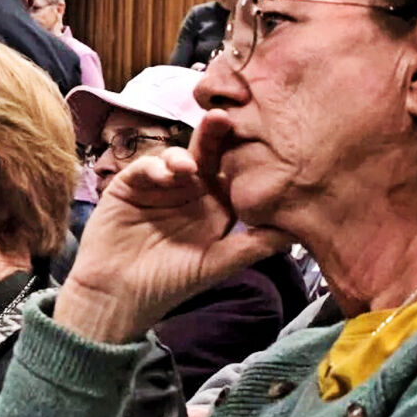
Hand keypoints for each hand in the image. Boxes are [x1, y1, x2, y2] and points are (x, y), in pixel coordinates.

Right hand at [56, 113, 291, 343]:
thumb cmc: (168, 286)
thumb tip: (300, 229)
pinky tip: (166, 176)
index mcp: (215, 208)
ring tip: (190, 166)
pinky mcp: (129, 185)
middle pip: (208, 156)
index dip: (245, 156)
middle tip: (225, 118)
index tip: (262, 139)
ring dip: (186, 153)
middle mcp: (190, 192)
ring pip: (178, 156)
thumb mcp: (217, 265)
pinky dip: (156, 166)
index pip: (234, 174)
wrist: (116, 298)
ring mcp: (159, 186)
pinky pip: (146, 166)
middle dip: (216, 136)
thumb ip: (254, 245)